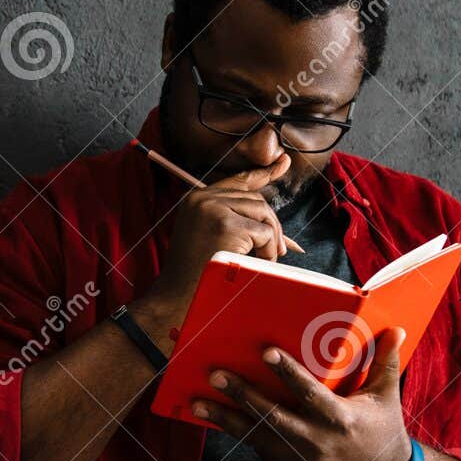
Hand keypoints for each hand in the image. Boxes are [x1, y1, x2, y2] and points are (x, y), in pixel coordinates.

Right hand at [140, 153, 294, 331]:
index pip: (238, 180)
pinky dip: (268, 250)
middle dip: (271, 225)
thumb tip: (269, 215)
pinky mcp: (225, 225)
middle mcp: (203, 198)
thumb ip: (233, 219)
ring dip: (270, 240)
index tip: (283, 162)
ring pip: (263, 213)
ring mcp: (213, 209)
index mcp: (197, 199)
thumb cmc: (195, 273)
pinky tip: (258, 264)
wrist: (177, 297)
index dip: (263, 173)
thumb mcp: (208, 236)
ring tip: (264, 260)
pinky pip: (264, 232)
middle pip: (255, 199)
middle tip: (276, 251)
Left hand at [190, 327, 411, 460]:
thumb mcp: (386, 397)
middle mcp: (319, 444)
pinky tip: (215, 417)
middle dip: (242, 395)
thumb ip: (385, 363)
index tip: (265, 352)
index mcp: (342, 420)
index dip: (288, 373)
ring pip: (257, 437)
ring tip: (197, 400)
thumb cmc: (382, 428)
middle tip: (215, 374)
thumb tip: (396, 329)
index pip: (310, 393)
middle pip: (273, 417)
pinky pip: (261, 451)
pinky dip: (240, 434)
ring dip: (224, 418)